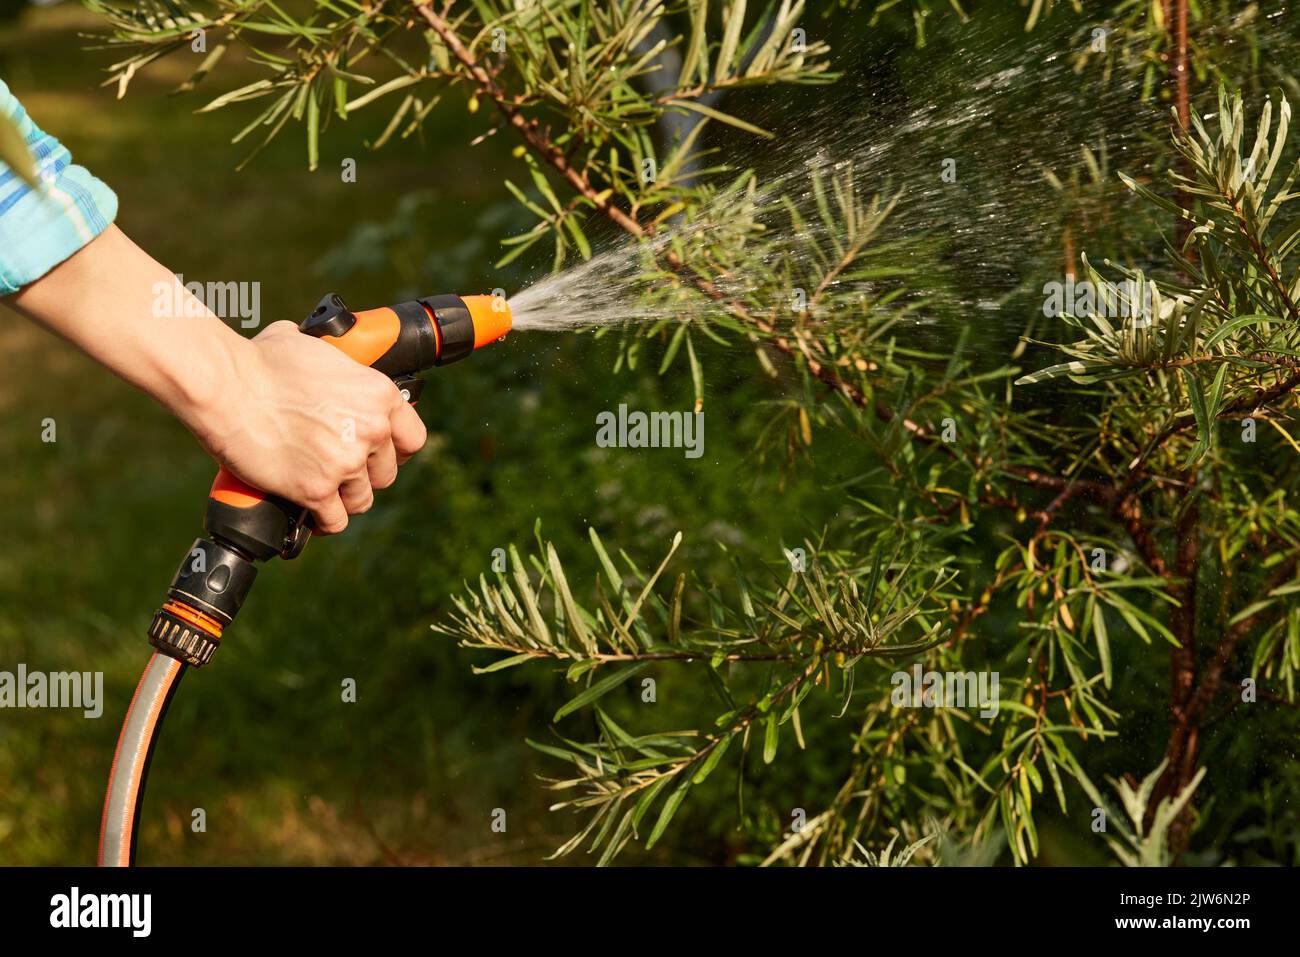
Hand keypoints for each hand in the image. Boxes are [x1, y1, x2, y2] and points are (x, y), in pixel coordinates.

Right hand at [190, 321, 427, 533]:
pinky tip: (312, 516)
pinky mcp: (316, 490)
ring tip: (322, 490)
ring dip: (343, 498)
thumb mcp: (313, 346)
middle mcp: (371, 430)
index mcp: (379, 395)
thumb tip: (326, 354)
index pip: (412, 439)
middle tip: (339, 469)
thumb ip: (334, 362)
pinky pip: (335, 521)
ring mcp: (346, 462)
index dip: (395, 450)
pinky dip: (323, 522)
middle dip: (364, 474)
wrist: (224, 385)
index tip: (380, 454)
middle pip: (385, 473)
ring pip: (361, 500)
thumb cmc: (259, 361)